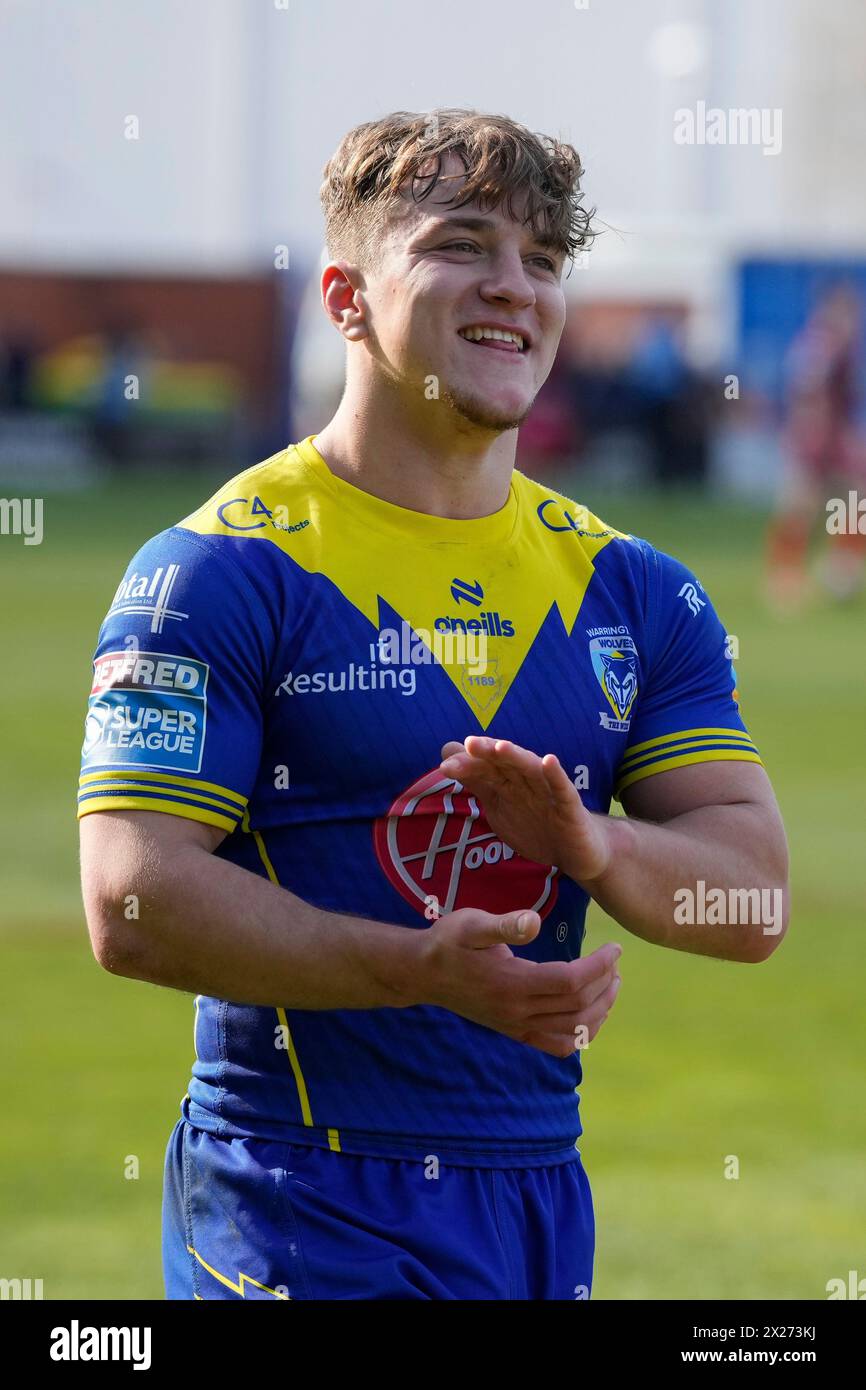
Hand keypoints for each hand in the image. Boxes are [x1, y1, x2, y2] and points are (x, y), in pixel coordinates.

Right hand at [415, 905, 621, 1057]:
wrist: (423, 973)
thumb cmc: (448, 942)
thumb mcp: (471, 924)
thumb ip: (504, 925)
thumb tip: (533, 922)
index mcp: (512, 983)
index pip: (571, 982)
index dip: (600, 966)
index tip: (615, 948)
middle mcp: (517, 1011)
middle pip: (578, 1007)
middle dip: (606, 984)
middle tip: (616, 962)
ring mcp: (516, 1025)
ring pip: (573, 1030)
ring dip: (601, 1010)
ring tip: (613, 985)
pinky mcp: (514, 1031)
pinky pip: (557, 1045)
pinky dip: (582, 1035)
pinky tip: (591, 1016)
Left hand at [440, 736, 612, 882]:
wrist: (576, 852)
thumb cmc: (537, 824)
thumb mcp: (499, 806)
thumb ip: (477, 783)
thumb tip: (447, 759)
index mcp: (509, 782)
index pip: (485, 768)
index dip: (467, 765)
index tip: (445, 766)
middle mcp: (528, 781)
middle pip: (505, 763)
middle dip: (487, 753)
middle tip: (469, 745)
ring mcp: (549, 792)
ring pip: (531, 770)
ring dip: (517, 757)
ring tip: (501, 747)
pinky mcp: (570, 807)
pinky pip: (563, 789)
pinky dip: (556, 775)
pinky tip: (550, 761)